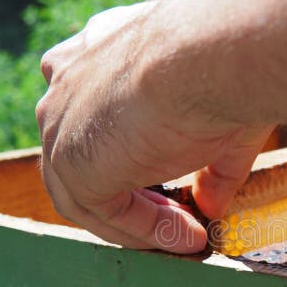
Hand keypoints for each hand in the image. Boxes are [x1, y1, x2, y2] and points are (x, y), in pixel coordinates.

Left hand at [36, 1, 273, 252]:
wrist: (211, 55)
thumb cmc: (225, 66)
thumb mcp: (219, 118)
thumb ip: (211, 166)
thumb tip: (213, 206)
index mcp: (96, 50)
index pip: (92, 106)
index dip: (128, 151)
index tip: (171, 184)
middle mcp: (68, 79)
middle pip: (87, 154)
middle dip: (133, 194)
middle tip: (182, 219)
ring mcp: (61, 121)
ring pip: (88, 190)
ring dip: (140, 221)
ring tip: (189, 236)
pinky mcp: (70, 160)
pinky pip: (103, 210)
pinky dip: (143, 229)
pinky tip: (184, 234)